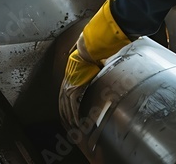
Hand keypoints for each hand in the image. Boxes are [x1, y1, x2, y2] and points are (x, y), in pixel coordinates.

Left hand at [58, 0, 130, 125]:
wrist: (89, 47)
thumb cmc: (93, 52)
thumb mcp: (97, 62)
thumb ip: (102, 66)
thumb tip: (111, 65)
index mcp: (72, 76)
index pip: (67, 94)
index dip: (67, 104)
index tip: (70, 112)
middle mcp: (68, 82)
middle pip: (64, 103)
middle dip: (66, 115)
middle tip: (70, 125)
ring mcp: (68, 85)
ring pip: (66, 107)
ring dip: (70, 118)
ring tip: (74, 128)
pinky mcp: (73, 88)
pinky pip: (72, 106)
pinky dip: (75, 115)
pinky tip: (77, 123)